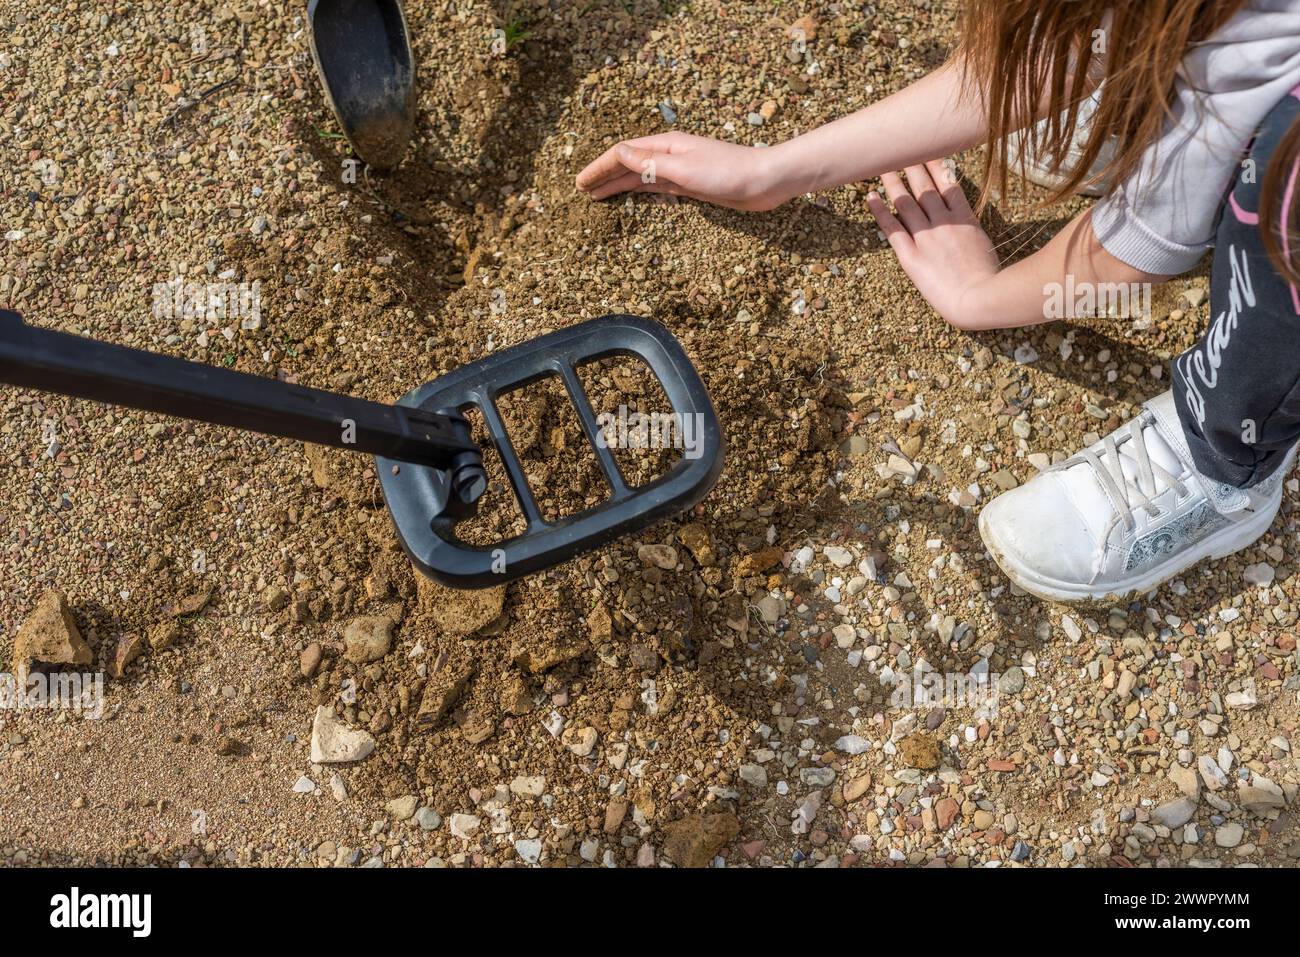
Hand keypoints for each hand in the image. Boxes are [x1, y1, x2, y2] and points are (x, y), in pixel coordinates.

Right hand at [576, 132, 787, 210]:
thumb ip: (651, 163)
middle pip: (628, 164)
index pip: (622, 153)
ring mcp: (680, 171)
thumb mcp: (685, 169)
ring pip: (640, 177)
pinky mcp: (691, 186)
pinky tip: (630, 197)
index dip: (600, 167)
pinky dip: (638, 192)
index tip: (580, 182)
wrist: (765, 180)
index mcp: (666, 146)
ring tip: (597, 196)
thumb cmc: (728, 172)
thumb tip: (618, 154)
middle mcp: (670, 155)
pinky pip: (655, 188)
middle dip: (604, 175)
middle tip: (581, 190)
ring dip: (618, 185)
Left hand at [866, 160, 1000, 327]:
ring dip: (893, 182)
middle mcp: (944, 223)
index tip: (928, 150)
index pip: (948, 184)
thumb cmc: (988, 280)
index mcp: (965, 219)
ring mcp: (927, 237)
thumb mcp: (985, 247)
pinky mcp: (911, 255)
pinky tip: (870, 196)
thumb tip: (962, 223)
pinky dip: (880, 211)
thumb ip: (971, 232)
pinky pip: (892, 227)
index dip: (936, 165)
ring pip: (906, 202)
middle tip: (901, 147)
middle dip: (912, 165)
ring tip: (882, 165)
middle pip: (925, 187)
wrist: (978, 300)